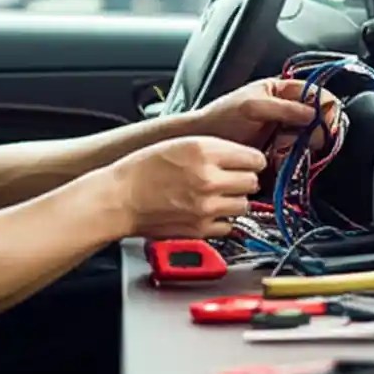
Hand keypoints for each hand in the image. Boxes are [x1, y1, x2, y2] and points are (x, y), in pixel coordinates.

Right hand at [106, 136, 264, 238]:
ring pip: (244, 205)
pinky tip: (208, 211)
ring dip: (234, 200)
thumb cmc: (142, 170)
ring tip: (216, 195)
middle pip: (252, 181)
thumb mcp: (180, 144)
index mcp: (204, 152)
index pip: (254, 158)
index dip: (251, 160)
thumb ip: (214, 149)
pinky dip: (222, 219)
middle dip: (244, 179)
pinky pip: (229, 225)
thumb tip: (242, 156)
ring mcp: (206, 207)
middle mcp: (208, 179)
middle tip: (230, 178)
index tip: (248, 162)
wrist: (119, 199)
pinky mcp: (201, 229)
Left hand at [190, 77, 340, 149]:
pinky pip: (299, 153)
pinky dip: (295, 157)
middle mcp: (288, 109)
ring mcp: (285, 131)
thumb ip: (283, 108)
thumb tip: (313, 114)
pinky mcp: (281, 151)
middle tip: (308, 140)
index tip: (328, 121)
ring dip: (304, 145)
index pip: (316, 92)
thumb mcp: (251, 107)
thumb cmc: (222, 118)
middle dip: (316, 130)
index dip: (326, 106)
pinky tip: (281, 158)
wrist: (204, 142)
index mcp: (282, 90)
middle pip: (319, 118)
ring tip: (284, 149)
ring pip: (311, 138)